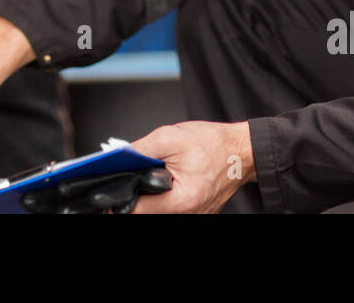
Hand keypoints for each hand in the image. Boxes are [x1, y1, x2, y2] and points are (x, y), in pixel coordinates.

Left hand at [128, 121, 254, 213]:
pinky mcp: (198, 211)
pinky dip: (165, 196)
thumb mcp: (169, 137)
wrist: (242, 151)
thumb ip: (140, 149)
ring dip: (151, 195)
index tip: (111, 190)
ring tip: (151, 176)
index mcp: (181, 200)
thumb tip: (118, 158)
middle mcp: (189, 213)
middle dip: (137, 194)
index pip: (138, 210)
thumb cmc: (213, 144)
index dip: (121, 198)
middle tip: (133, 176)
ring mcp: (195, 215)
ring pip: (160, 210)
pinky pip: (173, 208)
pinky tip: (164, 181)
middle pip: (148, 212)